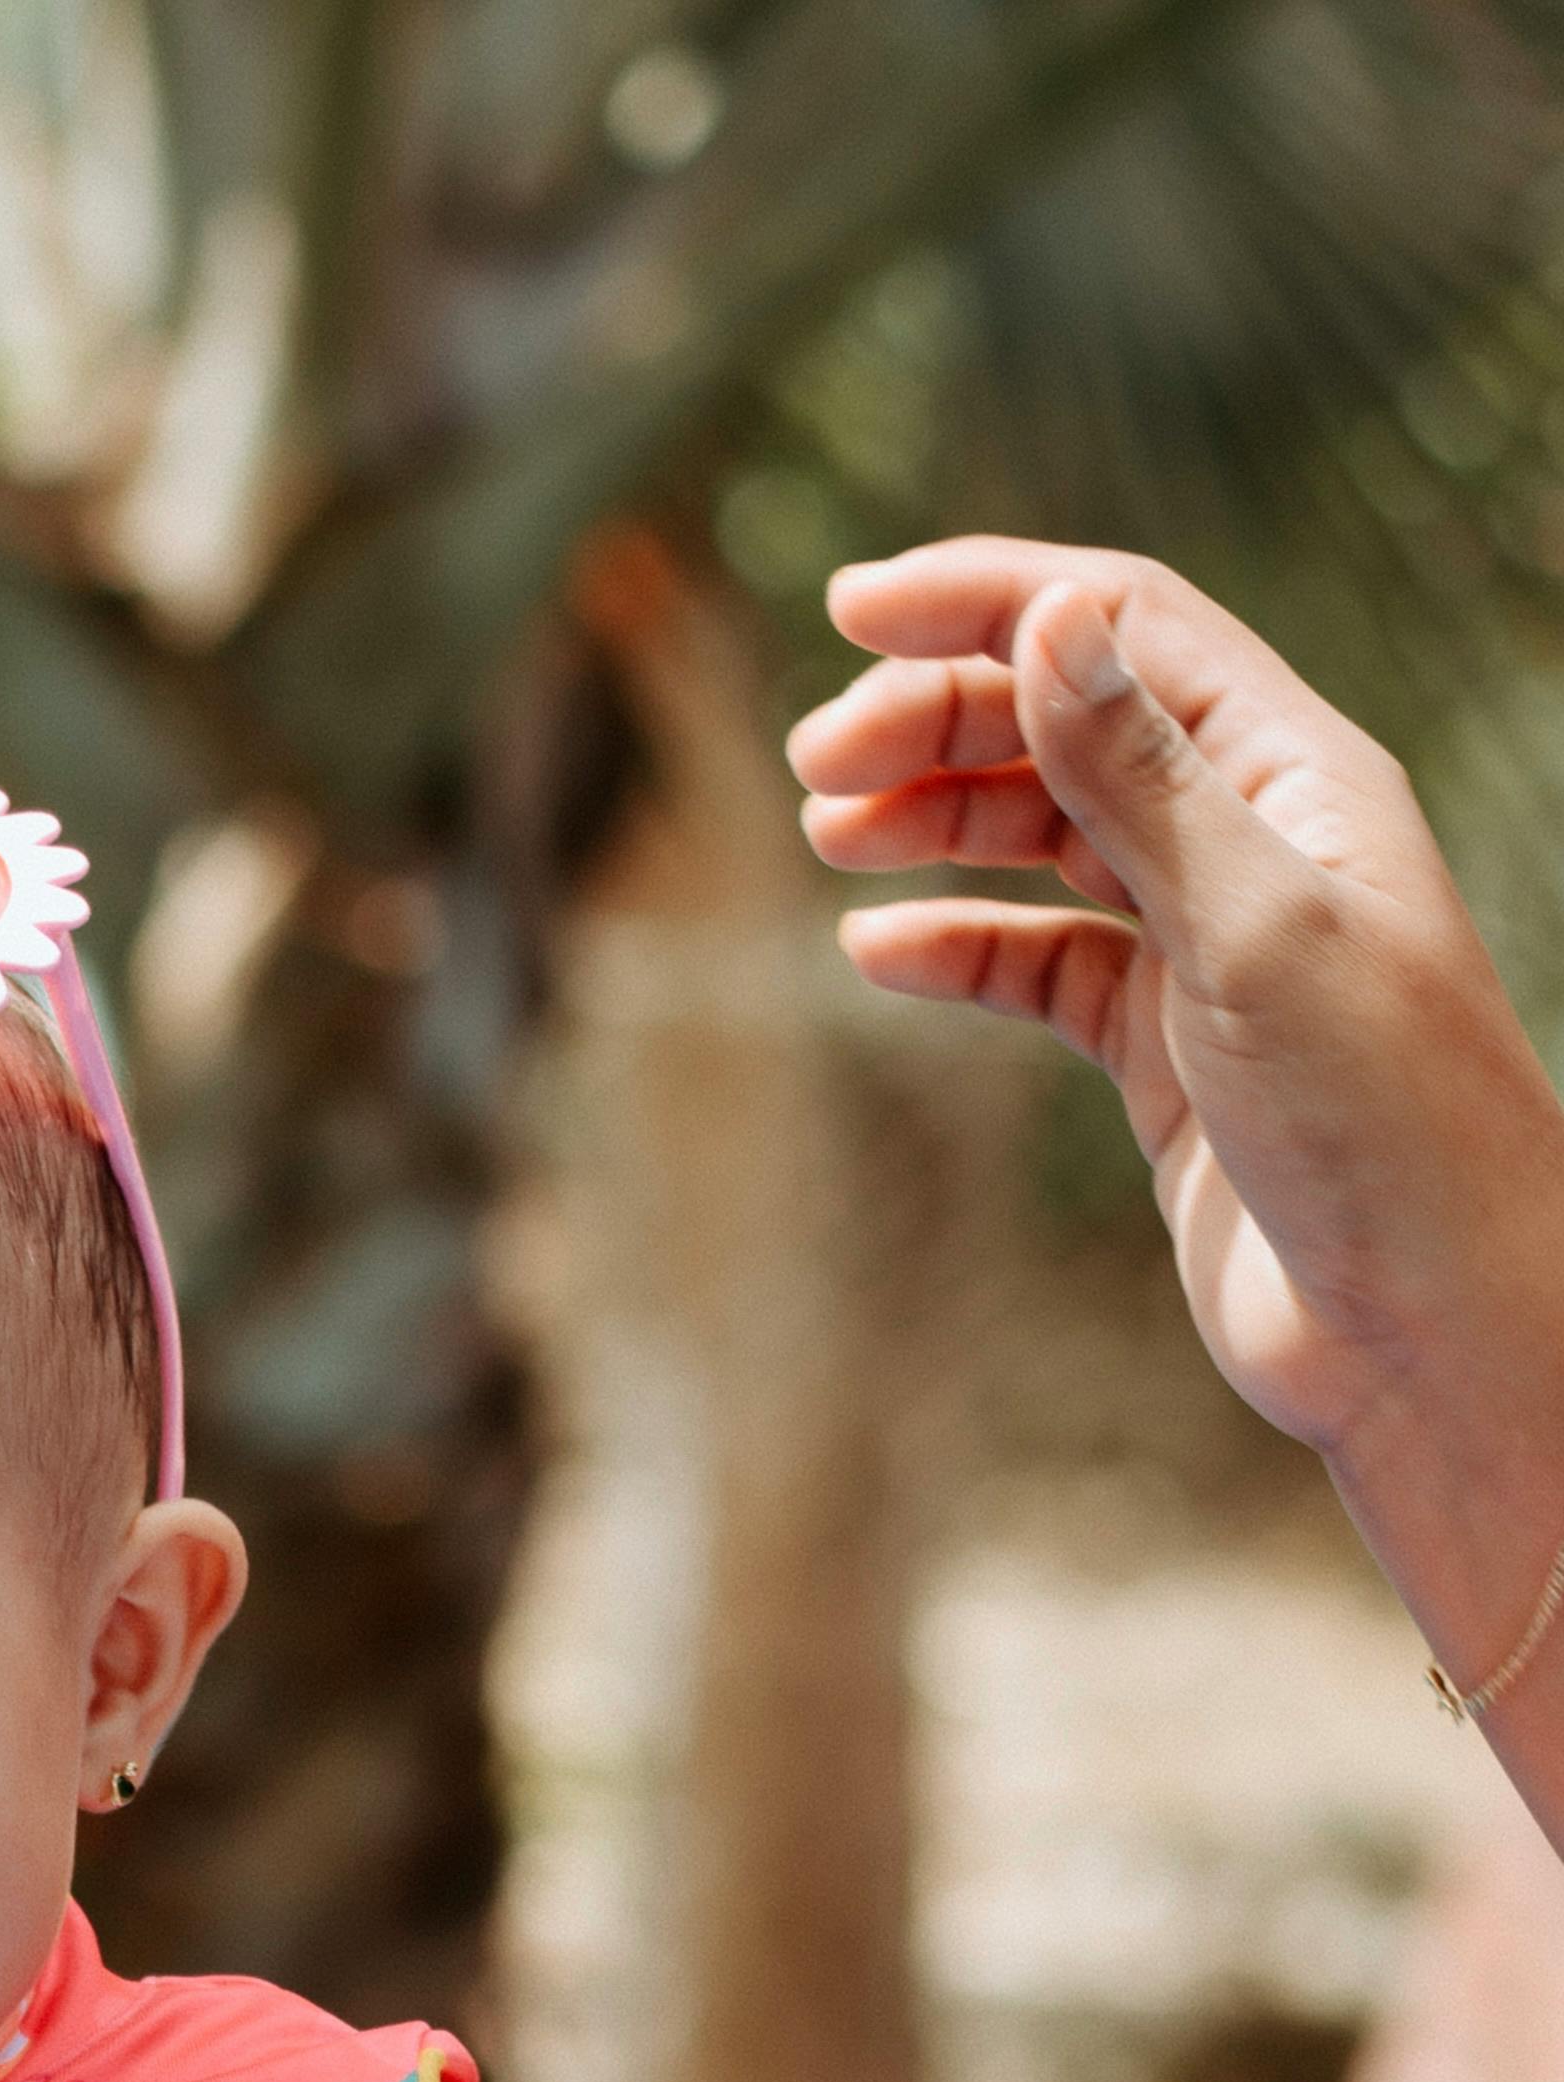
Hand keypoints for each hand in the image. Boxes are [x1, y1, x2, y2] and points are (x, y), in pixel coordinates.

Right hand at [785, 538, 1563, 1487]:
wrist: (1425, 1324)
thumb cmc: (1383, 1118)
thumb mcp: (1251, 924)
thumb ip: (1139, 776)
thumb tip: (1049, 618)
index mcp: (1294, 770)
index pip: (1123, 629)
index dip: (989, 601)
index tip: (851, 610)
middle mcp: (1252, 838)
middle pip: (1069, 725)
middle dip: (936, 722)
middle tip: (812, 765)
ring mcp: (1207, 948)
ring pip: (1047, 839)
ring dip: (936, 822)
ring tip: (828, 837)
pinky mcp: (1169, 1055)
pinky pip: (1043, 970)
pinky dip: (957, 949)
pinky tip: (877, 952)